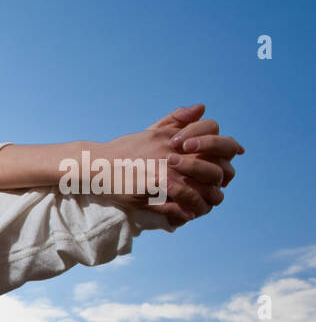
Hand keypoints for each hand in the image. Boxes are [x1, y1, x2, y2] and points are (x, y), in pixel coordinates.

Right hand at [101, 104, 243, 227]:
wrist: (97, 164)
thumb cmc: (123, 150)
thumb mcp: (152, 130)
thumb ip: (176, 120)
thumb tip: (201, 107)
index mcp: (178, 137)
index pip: (217, 141)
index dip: (225, 153)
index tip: (220, 165)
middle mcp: (177, 151)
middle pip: (217, 167)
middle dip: (220, 181)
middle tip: (216, 189)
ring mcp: (168, 168)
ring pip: (206, 188)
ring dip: (208, 200)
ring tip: (205, 205)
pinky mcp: (158, 186)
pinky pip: (186, 200)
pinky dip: (190, 210)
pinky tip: (188, 214)